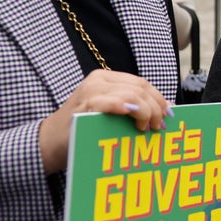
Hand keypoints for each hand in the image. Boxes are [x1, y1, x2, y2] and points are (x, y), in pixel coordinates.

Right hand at [38, 70, 170, 173]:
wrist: (51, 142)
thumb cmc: (84, 129)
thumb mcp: (111, 113)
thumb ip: (133, 107)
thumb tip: (167, 108)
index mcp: (107, 78)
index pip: (142, 83)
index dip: (159, 98)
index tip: (169, 114)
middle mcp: (99, 80)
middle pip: (140, 88)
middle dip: (155, 107)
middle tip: (159, 126)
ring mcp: (91, 91)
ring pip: (132, 95)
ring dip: (145, 112)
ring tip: (145, 128)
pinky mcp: (85, 105)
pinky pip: (112, 102)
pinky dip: (126, 108)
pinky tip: (134, 118)